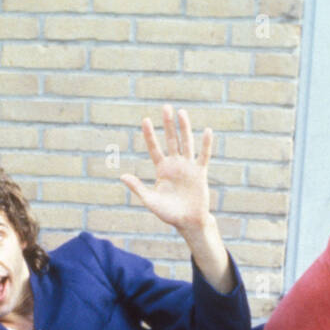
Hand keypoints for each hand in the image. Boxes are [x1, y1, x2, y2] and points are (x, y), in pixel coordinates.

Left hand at [121, 104, 214, 233]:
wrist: (188, 222)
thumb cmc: (168, 213)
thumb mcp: (150, 200)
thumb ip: (138, 188)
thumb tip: (122, 176)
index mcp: (162, 169)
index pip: (154, 148)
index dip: (150, 135)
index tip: (146, 120)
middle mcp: (175, 164)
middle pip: (171, 140)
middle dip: (168, 124)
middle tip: (166, 107)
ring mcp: (188, 167)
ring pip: (186, 143)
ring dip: (184, 128)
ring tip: (181, 112)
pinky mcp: (200, 173)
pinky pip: (203, 156)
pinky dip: (206, 144)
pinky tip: (207, 131)